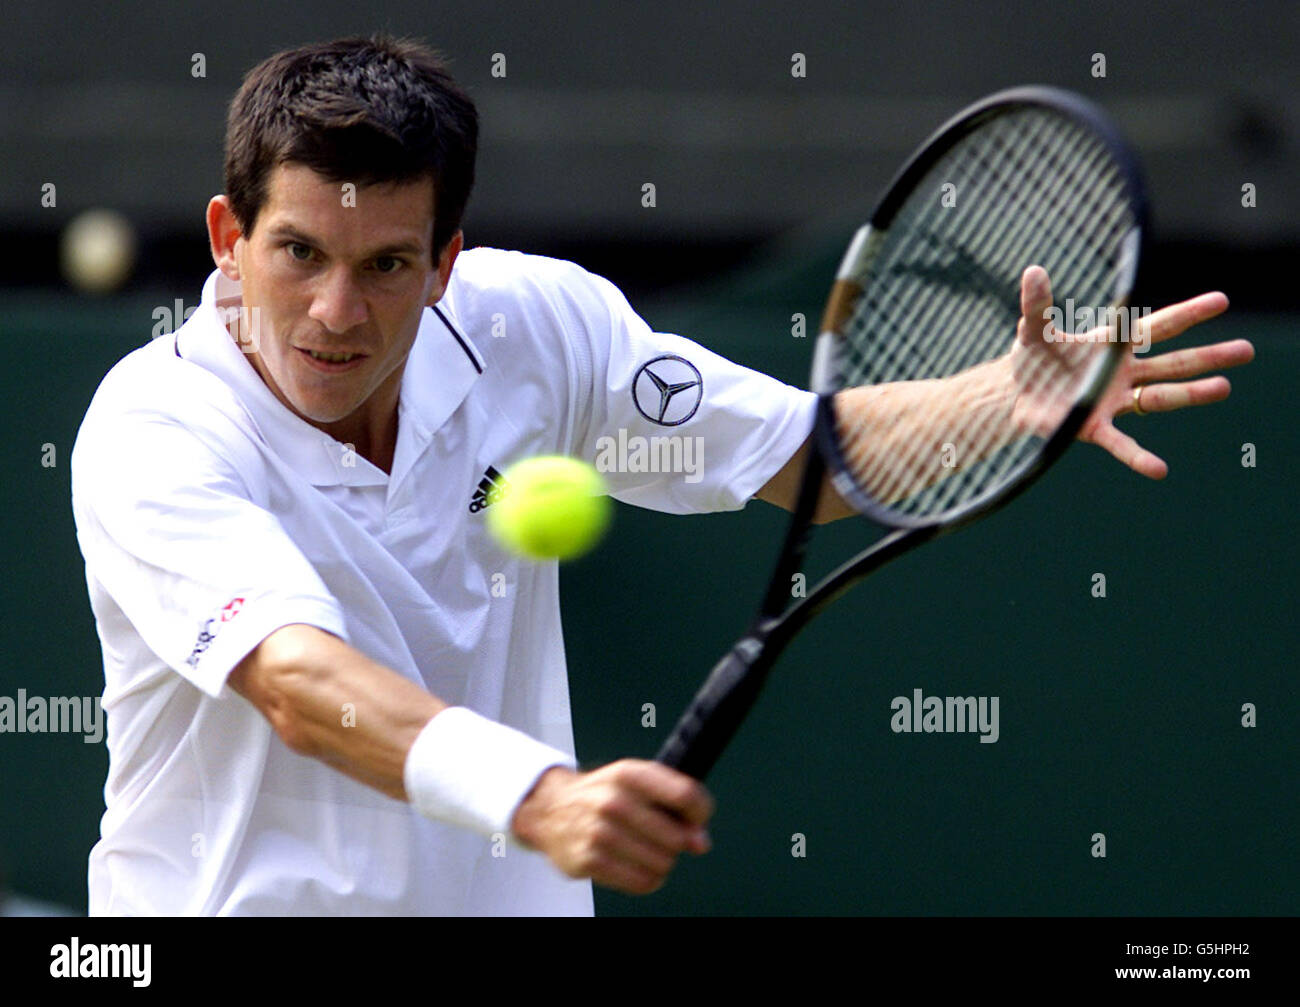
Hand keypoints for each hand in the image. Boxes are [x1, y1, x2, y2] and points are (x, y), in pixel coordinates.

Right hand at [511, 760, 713, 893]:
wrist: (550, 809)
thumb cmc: (602, 795)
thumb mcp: (635, 782)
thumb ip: (674, 802)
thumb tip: (701, 842)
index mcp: (629, 774)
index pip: (685, 795)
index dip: (700, 812)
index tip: (695, 820)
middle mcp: (614, 800)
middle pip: (677, 837)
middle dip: (677, 842)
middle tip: (659, 836)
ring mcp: (600, 832)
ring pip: (662, 863)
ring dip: (660, 862)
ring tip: (643, 849)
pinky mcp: (590, 861)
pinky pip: (642, 882)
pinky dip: (646, 879)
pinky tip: (634, 865)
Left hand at [1015, 265, 1254, 477]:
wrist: (1014, 394)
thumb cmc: (1032, 358)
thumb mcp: (1032, 329)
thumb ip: (1036, 304)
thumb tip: (1033, 271)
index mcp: (1113, 345)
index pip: (1157, 326)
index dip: (1187, 314)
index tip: (1220, 301)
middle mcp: (1121, 373)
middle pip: (1173, 363)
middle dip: (1207, 356)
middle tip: (1246, 350)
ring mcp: (1112, 400)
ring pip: (1159, 397)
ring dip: (1191, 394)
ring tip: (1224, 387)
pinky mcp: (1093, 427)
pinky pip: (1120, 443)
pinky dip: (1138, 457)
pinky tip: (1159, 470)